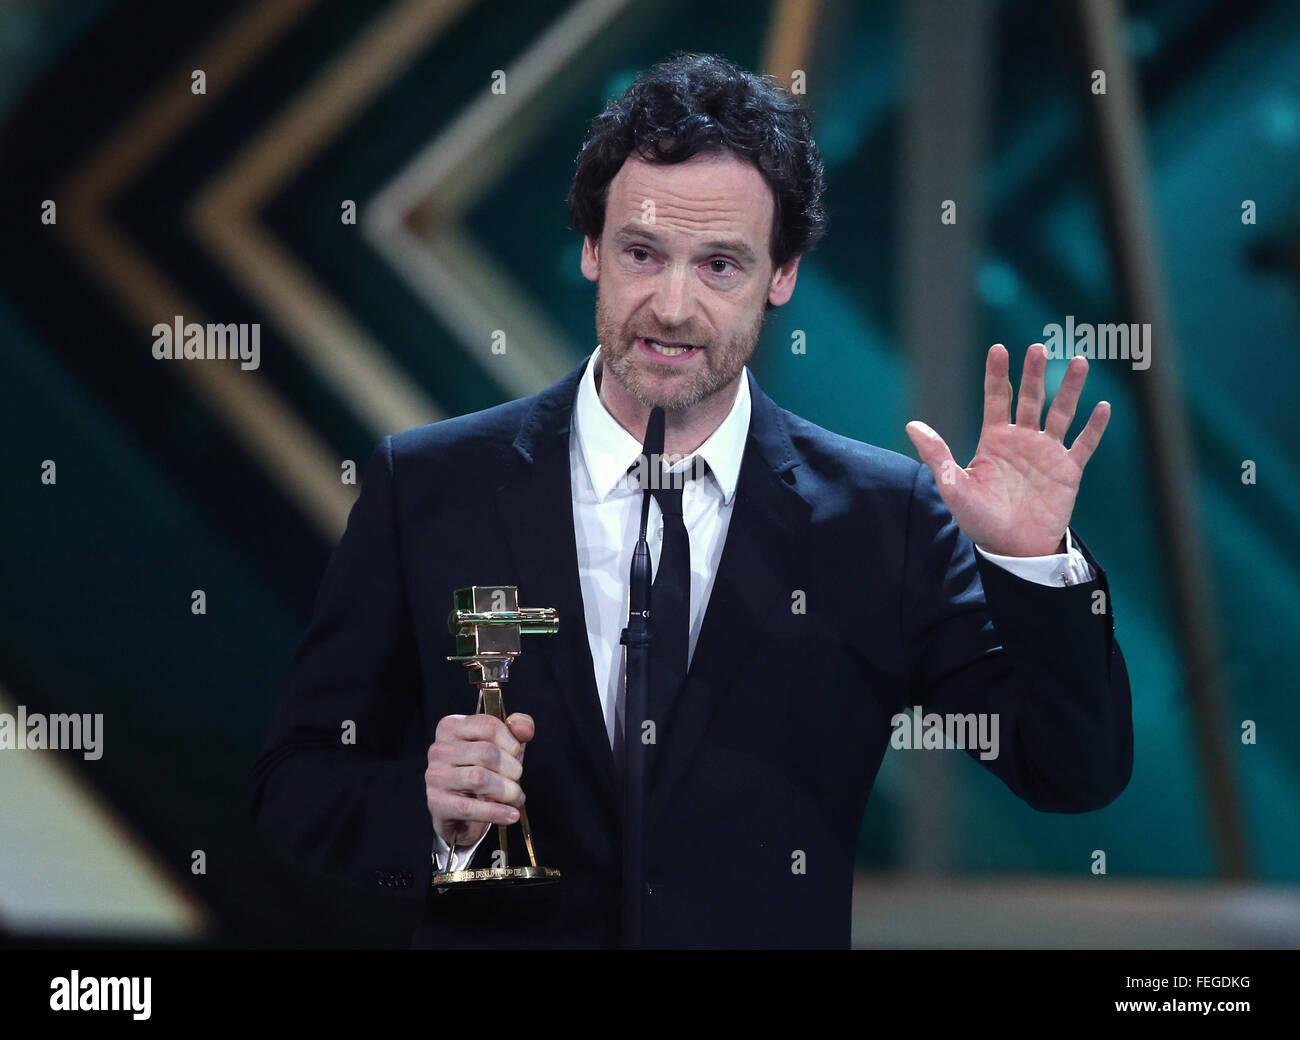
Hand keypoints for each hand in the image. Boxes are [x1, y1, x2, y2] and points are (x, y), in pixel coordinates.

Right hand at [425, 712, 532, 849]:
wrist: (460, 811)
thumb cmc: (482, 771)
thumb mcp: (503, 746)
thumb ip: (518, 730)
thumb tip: (524, 728)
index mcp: (452, 727)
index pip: (488, 726)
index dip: (511, 742)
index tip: (517, 754)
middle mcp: (439, 749)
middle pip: (487, 753)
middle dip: (512, 769)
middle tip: (517, 779)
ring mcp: (435, 776)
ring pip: (479, 779)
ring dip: (507, 791)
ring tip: (516, 797)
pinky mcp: (436, 802)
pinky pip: (470, 808)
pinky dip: (496, 812)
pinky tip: (511, 815)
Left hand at [905, 343, 1109, 556]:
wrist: (1012, 548)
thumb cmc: (979, 519)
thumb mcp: (954, 486)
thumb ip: (937, 454)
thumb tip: (911, 425)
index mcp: (994, 440)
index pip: (997, 398)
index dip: (998, 374)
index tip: (999, 349)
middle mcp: (1022, 440)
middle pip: (1031, 398)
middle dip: (1034, 373)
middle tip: (1038, 346)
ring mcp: (1047, 453)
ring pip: (1061, 413)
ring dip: (1069, 388)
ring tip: (1078, 361)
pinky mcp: (1068, 470)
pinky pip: (1084, 444)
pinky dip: (1094, 427)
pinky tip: (1103, 406)